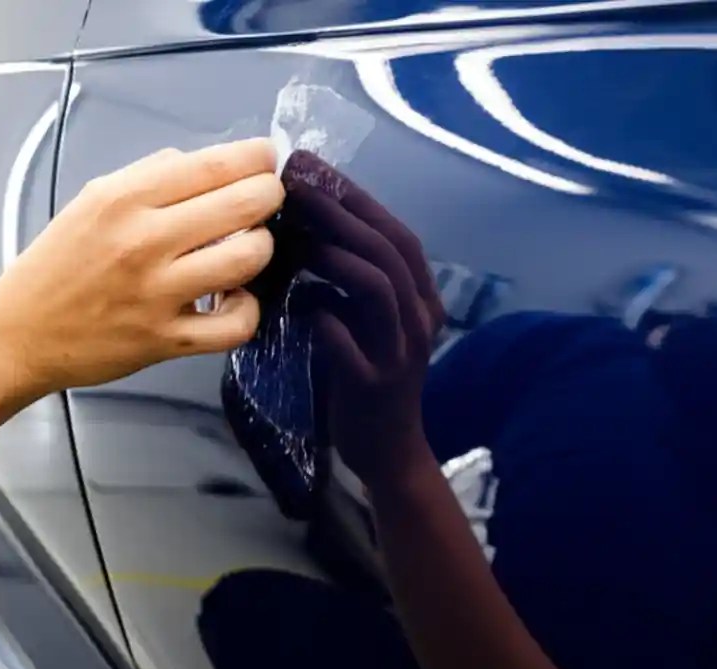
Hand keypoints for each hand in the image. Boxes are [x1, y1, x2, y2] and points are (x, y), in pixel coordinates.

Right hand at [0, 138, 284, 392]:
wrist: (18, 335)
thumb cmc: (55, 268)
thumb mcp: (90, 201)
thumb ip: (146, 177)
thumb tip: (200, 163)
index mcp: (123, 199)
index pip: (213, 164)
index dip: (256, 158)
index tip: (265, 159)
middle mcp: (144, 241)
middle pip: (244, 204)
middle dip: (270, 195)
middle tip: (266, 199)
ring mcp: (158, 293)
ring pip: (249, 258)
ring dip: (262, 247)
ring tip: (248, 247)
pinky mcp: (166, 340)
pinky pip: (235, 325)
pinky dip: (247, 309)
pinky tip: (234, 298)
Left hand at [281, 152, 443, 484]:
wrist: (387, 452)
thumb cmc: (365, 381)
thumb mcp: (365, 324)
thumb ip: (349, 285)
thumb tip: (307, 236)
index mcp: (420, 299)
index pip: (395, 233)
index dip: (356, 197)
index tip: (313, 168)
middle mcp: (419, 319)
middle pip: (388, 250)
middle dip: (342, 211)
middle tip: (297, 184)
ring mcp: (400, 352)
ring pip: (377, 288)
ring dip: (337, 254)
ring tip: (298, 234)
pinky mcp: (375, 385)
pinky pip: (351, 344)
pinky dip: (327, 320)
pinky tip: (303, 306)